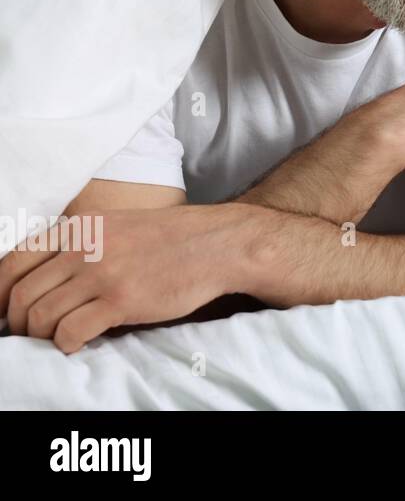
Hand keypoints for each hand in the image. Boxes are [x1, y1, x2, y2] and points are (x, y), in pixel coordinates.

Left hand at [0, 204, 245, 352]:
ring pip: (41, 316)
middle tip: (29, 333)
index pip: (14, 261)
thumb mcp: (116, 225)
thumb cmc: (170, 239)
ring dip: (41, 336)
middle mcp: (84, 248)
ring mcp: (102, 274)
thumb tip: (44, 281)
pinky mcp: (121, 300)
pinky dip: (65, 344)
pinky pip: (70, 332)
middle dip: (18, 322)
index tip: (4, 311)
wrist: (216, 243)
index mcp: (79, 227)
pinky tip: (77, 343)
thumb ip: (80, 245)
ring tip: (55, 339)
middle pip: (22, 295)